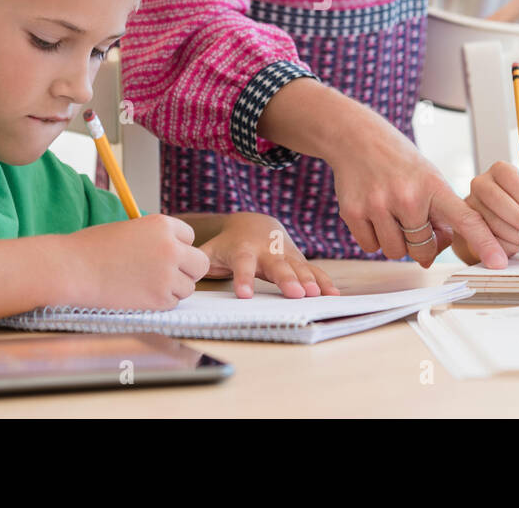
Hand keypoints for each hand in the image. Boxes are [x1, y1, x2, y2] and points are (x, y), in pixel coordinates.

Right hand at [51, 214, 210, 309]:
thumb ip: (156, 237)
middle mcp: (171, 248)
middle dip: (187, 270)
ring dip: (174, 288)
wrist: (73, 268)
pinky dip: (161, 302)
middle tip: (167, 274)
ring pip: (189, 286)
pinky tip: (140, 294)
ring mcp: (167, 274)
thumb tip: (175, 250)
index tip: (163, 254)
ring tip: (147, 284)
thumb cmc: (94, 247)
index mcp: (163, 225)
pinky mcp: (159, 298)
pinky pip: (173, 303)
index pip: (190, 237)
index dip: (178, 247)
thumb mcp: (131, 228)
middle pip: (200, 263)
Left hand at [198, 212, 339, 298]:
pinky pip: (313, 270)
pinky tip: (333, 295)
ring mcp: (285, 255)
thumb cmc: (229, 244)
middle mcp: (267, 252)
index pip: (242, 265)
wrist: (254, 223)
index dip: (243, 279)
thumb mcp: (212, 249)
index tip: (245, 295)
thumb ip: (199, 261)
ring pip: (298, 267)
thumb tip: (184, 276)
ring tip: (316, 295)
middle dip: (287, 279)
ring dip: (308, 281)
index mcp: (244, 251)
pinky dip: (324, 281)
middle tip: (294, 294)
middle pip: (277, 266)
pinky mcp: (298, 259)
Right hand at [326, 111, 505, 268]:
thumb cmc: (398, 160)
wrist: (355, 137)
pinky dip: (374, 237)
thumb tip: (432, 255)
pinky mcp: (353, 212)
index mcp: (433, 185)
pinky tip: (373, 213)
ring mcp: (378, 204)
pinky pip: (371, 247)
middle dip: (421, 243)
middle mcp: (407, 195)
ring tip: (392, 214)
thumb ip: (439, 214)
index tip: (499, 263)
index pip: (466, 219)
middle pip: (423, 248)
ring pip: (396, 251)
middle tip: (413, 220)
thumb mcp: (428, 177)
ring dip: (396, 241)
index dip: (484, 243)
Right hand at [463, 161, 518, 259]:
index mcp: (500, 171)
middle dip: (518, 218)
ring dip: (514, 235)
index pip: (509, 176)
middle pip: (495, 198)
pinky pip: (485, 238)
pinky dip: (505, 247)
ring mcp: (470, 205)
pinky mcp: (466, 227)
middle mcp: (480, 184)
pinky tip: (516, 245)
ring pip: (489, 221)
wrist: (509, 229)